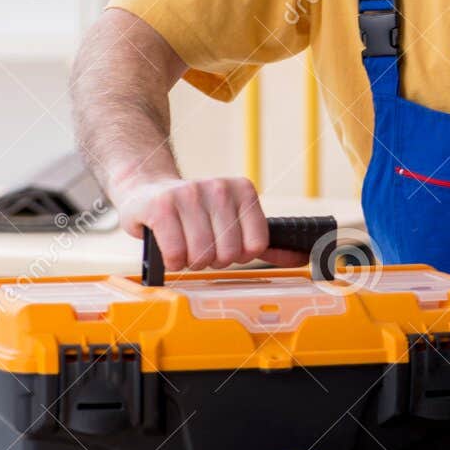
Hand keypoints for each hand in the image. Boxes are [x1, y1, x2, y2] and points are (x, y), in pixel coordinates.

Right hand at [114, 175, 302, 269]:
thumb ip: (266, 241)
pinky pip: (177, 254)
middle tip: (200, 246)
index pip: (256, 245)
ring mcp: (188, 194)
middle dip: (213, 260)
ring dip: (191, 262)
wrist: (148, 190)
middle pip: (229, 253)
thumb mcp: (233, 219)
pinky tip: (169, 249)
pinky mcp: (161, 206)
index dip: (239, 254)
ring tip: (185, 245)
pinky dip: (172, 262)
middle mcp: (218, 188)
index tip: (224, 244)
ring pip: (202, 256)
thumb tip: (302, 257)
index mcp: (242, 189)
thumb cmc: (195, 213)